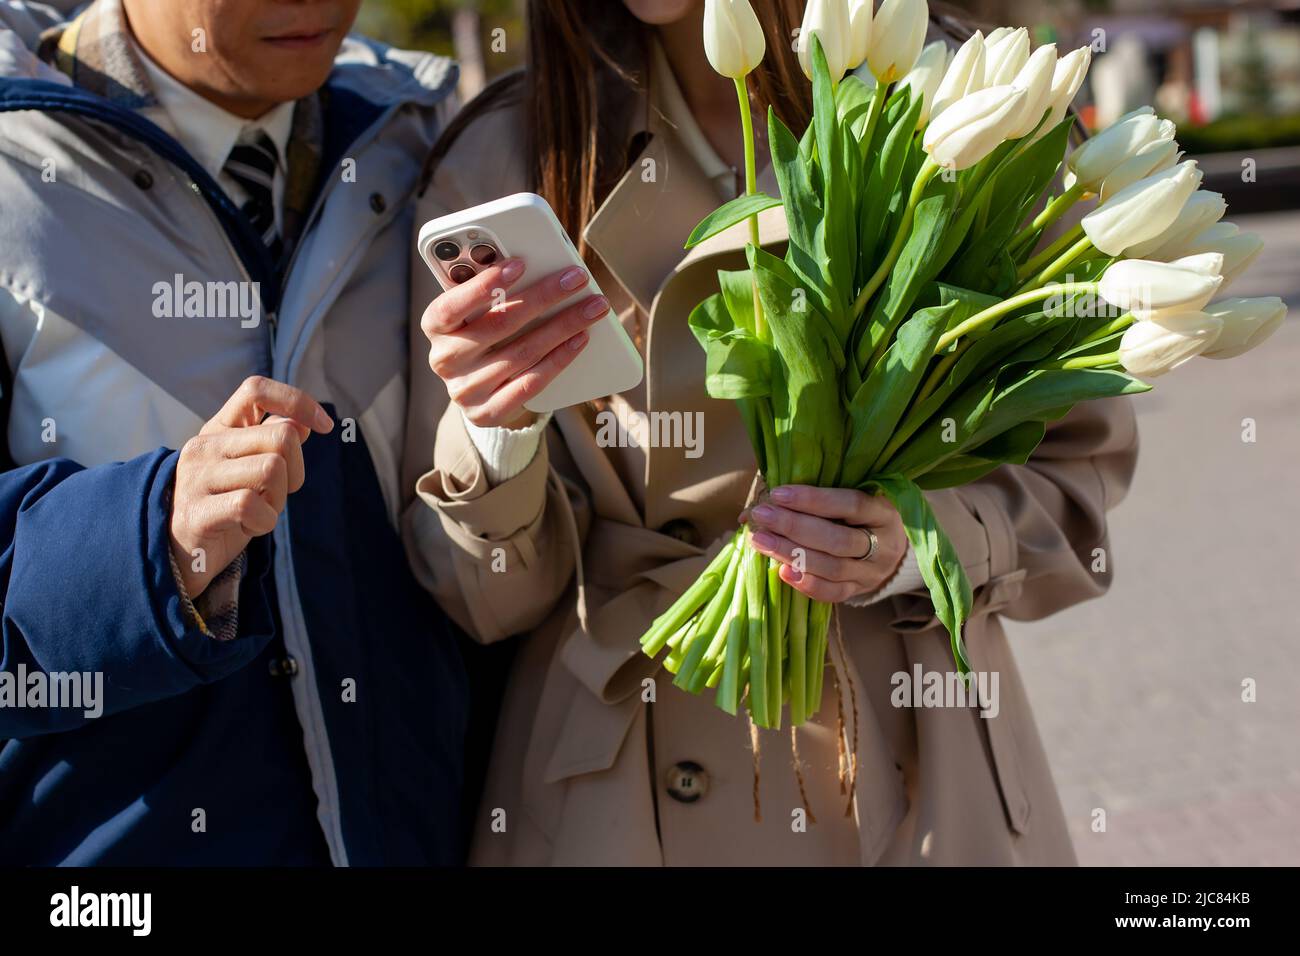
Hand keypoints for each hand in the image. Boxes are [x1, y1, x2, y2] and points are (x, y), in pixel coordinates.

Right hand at [170, 376, 332, 597]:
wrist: (175, 551)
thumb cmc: (222, 505)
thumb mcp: (248, 467)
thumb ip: (271, 442)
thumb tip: (304, 422)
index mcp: (219, 428)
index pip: (256, 390)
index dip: (297, 401)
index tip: (324, 426)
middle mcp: (205, 445)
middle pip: (282, 436)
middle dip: (295, 471)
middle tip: (276, 494)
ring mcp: (197, 477)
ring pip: (272, 468)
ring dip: (279, 499)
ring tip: (259, 511)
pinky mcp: (197, 511)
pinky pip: (251, 504)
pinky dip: (264, 521)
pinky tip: (250, 526)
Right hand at [420, 257, 610, 427]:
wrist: (477, 391)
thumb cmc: (480, 335)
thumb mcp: (476, 312)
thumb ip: (492, 292)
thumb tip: (535, 266)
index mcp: (435, 327)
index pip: (452, 305)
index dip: (484, 284)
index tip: (520, 264)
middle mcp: (445, 359)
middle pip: (500, 324)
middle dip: (544, 297)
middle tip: (576, 279)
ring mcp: (465, 390)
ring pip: (522, 353)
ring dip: (563, 327)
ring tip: (591, 308)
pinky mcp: (487, 413)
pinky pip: (531, 383)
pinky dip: (559, 359)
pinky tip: (579, 340)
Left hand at [742, 484, 906, 602]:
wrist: (891, 551)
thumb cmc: (861, 516)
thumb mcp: (851, 500)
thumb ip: (817, 498)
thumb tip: (762, 502)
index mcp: (883, 512)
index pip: (850, 504)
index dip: (813, 500)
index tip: (778, 494)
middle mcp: (883, 544)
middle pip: (838, 540)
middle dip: (795, 527)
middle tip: (761, 516)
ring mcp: (872, 572)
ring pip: (832, 568)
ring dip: (792, 554)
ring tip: (761, 541)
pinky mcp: (860, 591)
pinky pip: (833, 593)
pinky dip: (807, 584)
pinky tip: (781, 571)